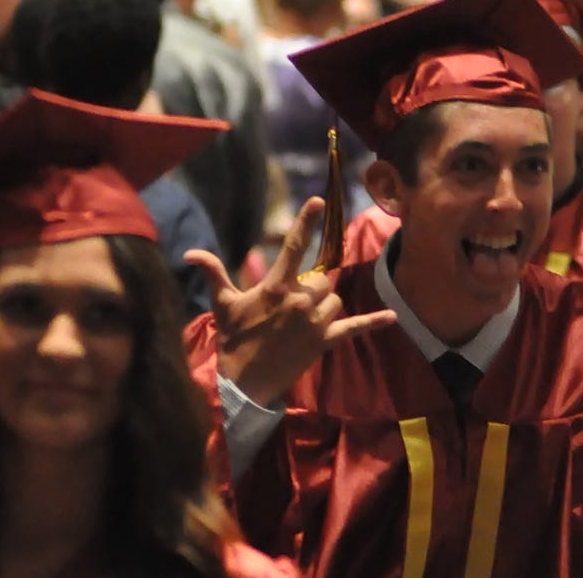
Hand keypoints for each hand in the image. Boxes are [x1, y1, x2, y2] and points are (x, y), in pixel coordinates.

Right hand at [185, 197, 396, 405]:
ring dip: (326, 305)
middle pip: (322, 279)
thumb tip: (190, 252)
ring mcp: (315, 322)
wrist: (244, 382)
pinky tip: (392, 317)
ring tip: (304, 321)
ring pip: (335, 299)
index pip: (292, 246)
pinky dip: (373, 322)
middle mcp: (299, 300)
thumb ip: (213, 273)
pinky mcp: (325, 341)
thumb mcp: (222, 304)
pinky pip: (354, 327)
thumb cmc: (233, 340)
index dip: (306, 221)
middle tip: (293, 306)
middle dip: (312, 287)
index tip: (319, 201)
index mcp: (276, 286)